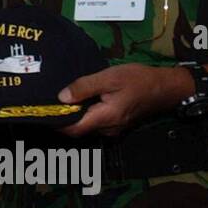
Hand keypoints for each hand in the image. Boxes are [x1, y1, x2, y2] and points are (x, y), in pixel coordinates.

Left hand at [57, 64, 193, 137]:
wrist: (166, 87)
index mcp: (104, 119)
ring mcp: (113, 128)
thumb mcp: (109, 77)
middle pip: (78, 129)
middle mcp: (107, 129)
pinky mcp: (117, 123)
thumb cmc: (138, 80)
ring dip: (75, 115)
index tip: (42, 112)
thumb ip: (84, 87)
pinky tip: (81, 100)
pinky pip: (96, 122)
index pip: (73, 130)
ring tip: (62, 99)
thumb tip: (61, 98)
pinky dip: (86, 114)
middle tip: (48, 102)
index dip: (56, 123)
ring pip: (87, 125)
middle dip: (63, 119)